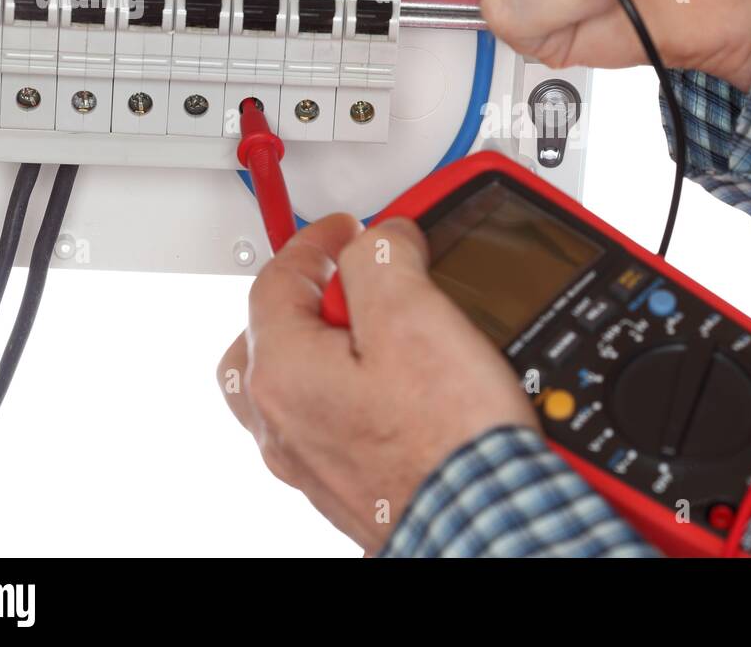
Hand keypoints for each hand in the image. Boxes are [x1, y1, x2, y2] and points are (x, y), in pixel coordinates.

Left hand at [217, 214, 537, 552]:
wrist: (483, 521)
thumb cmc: (446, 438)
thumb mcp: (413, 313)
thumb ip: (382, 258)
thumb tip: (380, 240)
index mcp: (282, 372)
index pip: (277, 280)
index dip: (317, 242)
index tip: (348, 230)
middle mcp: (284, 425)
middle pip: (266, 340)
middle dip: (303, 301)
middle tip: (348, 283)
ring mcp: (314, 463)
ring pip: (296, 388)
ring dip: (328, 350)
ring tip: (381, 335)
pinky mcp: (352, 487)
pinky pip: (334, 425)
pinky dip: (354, 395)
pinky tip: (401, 392)